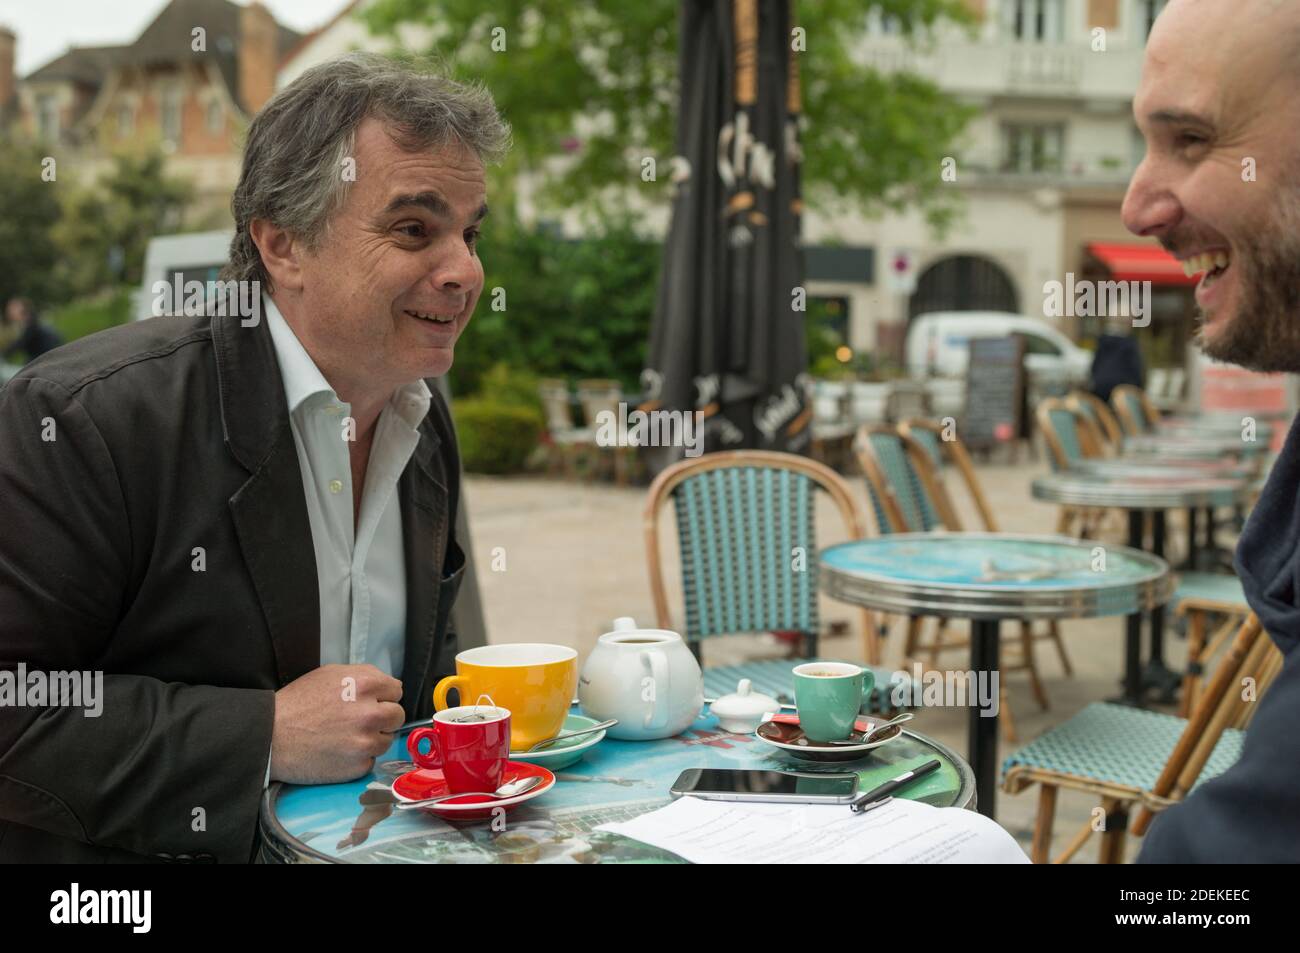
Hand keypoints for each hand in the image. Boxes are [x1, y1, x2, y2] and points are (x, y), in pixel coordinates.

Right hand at [270, 664, 403, 783]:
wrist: (271, 737)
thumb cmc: (297, 703)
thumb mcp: (330, 674)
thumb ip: (364, 676)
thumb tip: (389, 686)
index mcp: (365, 685)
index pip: (396, 690)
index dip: (383, 696)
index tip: (371, 702)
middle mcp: (370, 713)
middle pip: (398, 716)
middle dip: (383, 717)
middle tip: (360, 721)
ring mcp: (366, 742)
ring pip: (387, 739)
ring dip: (372, 738)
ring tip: (346, 736)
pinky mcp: (359, 766)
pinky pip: (371, 760)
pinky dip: (359, 757)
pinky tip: (339, 751)